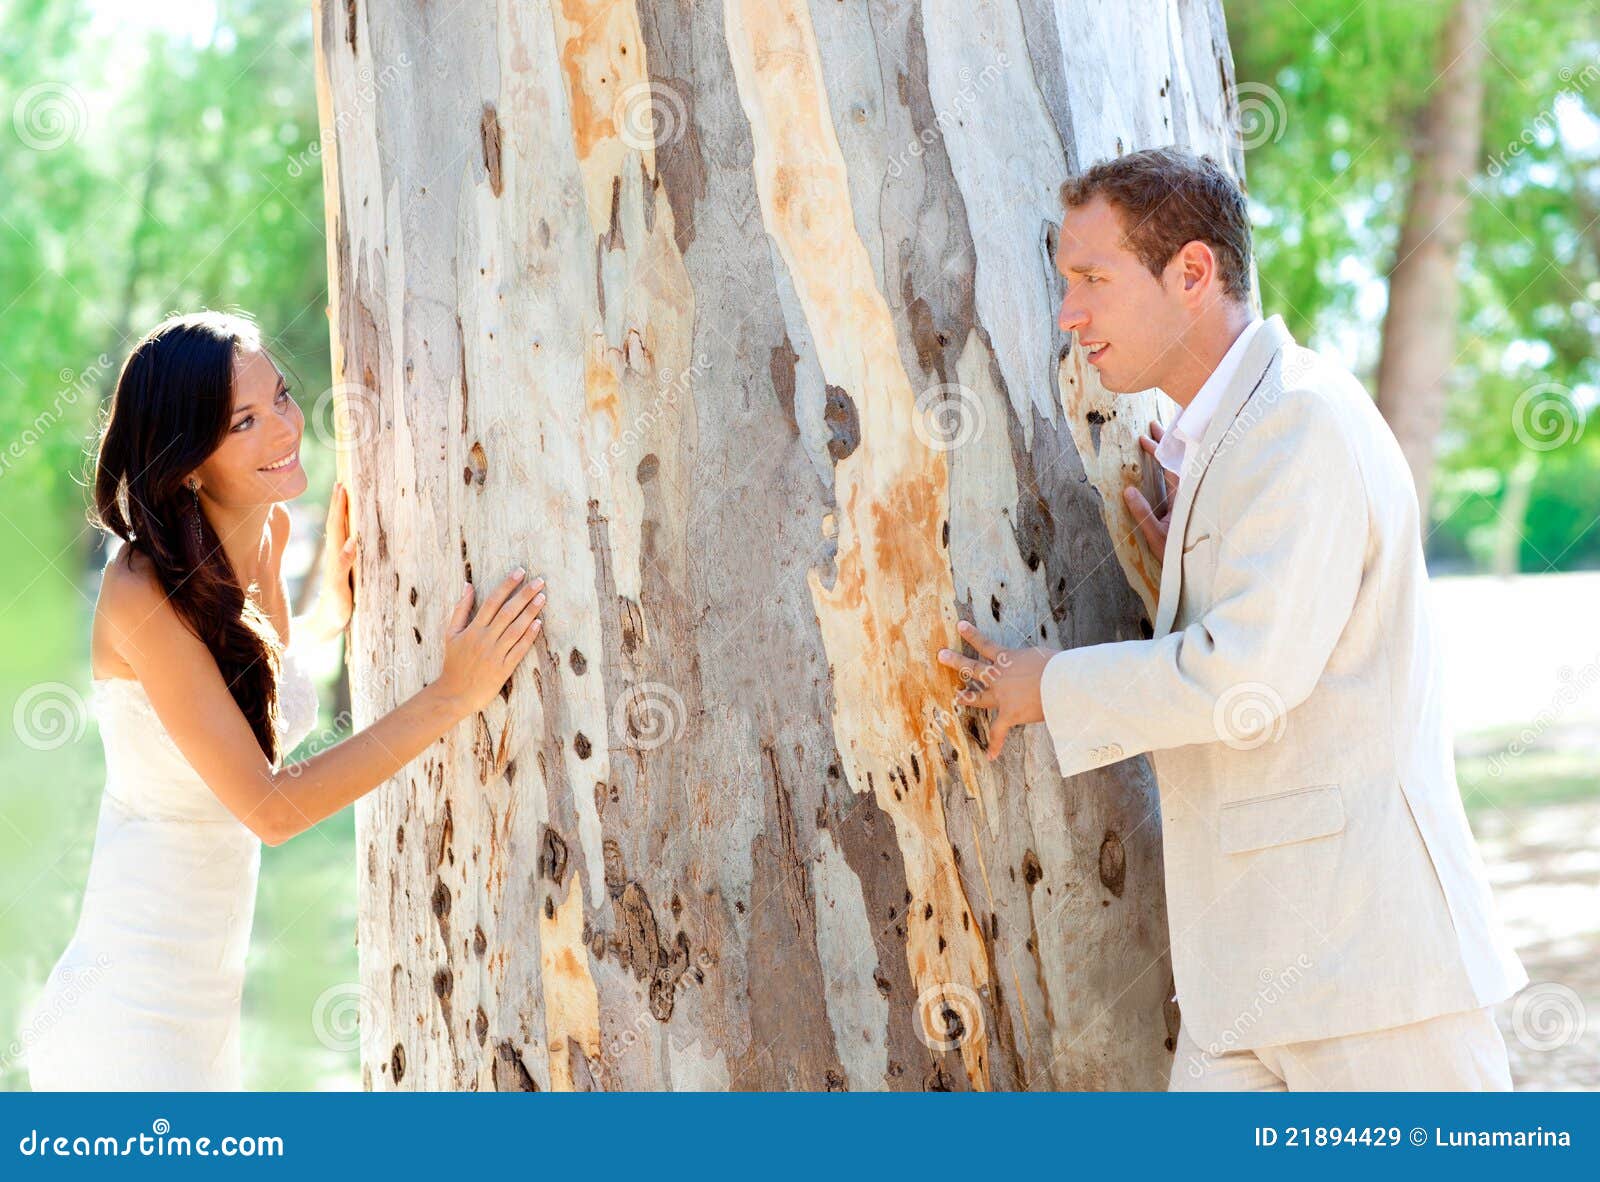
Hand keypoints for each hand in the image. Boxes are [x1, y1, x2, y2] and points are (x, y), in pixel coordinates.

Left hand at [316, 480, 356, 634]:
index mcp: (335, 556)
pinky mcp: (342, 567)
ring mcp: (338, 561)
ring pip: (340, 530)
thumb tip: (351, 541)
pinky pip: (345, 541)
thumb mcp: (339, 589)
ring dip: (343, 512)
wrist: (326, 624)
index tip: (343, 486)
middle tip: (343, 481)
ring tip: (347, 495)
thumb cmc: (335, 610)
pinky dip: (348, 528)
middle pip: (337, 523)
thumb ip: (343, 566)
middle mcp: (336, 555)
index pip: (337, 525)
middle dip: (340, 503)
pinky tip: (352, 524)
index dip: (340, 506)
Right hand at [434, 570, 546, 715]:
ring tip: (542, 597)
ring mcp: (495, 654)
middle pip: (507, 612)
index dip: (507, 585)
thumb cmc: (453, 662)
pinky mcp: (504, 669)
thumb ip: (461, 609)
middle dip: (524, 594)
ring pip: (516, 629)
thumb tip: (468, 585)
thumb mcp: (451, 634)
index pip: (492, 601)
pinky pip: (519, 650)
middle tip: (539, 581)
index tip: (520, 572)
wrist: (454, 694)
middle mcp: (485, 639)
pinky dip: (529, 636)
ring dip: (531, 612)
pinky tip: (539, 624)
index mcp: (472, 629)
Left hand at [936, 619, 1056, 759]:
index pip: (986, 644)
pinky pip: (999, 731)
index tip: (960, 625)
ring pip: (978, 696)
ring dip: (966, 697)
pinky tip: (990, 756)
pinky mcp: (1009, 713)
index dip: (972, 635)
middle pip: (973, 667)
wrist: (1063, 681)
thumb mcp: (1044, 656)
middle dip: (956, 661)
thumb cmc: (1061, 665)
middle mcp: (1000, 675)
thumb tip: (1043, 666)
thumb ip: (1036, 661)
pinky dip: (996, 744)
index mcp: (1009, 658)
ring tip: (956, 696)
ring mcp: (1002, 695)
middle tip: (941, 655)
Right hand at [1121, 420, 1179, 553]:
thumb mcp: (1155, 535)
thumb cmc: (1176, 553)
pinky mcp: (1187, 504)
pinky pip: (1181, 477)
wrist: (1197, 569)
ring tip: (1159, 435)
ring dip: (1171, 451)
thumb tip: (1128, 489)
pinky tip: (1164, 460)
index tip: (1143, 438)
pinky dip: (1173, 464)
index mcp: (1184, 498)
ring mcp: (1189, 498)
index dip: (1158, 451)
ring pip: (1182, 467)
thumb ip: (1142, 513)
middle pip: (1180, 461)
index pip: (1171, 466)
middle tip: (1153, 424)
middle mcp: (1189, 494)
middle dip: (1167, 442)